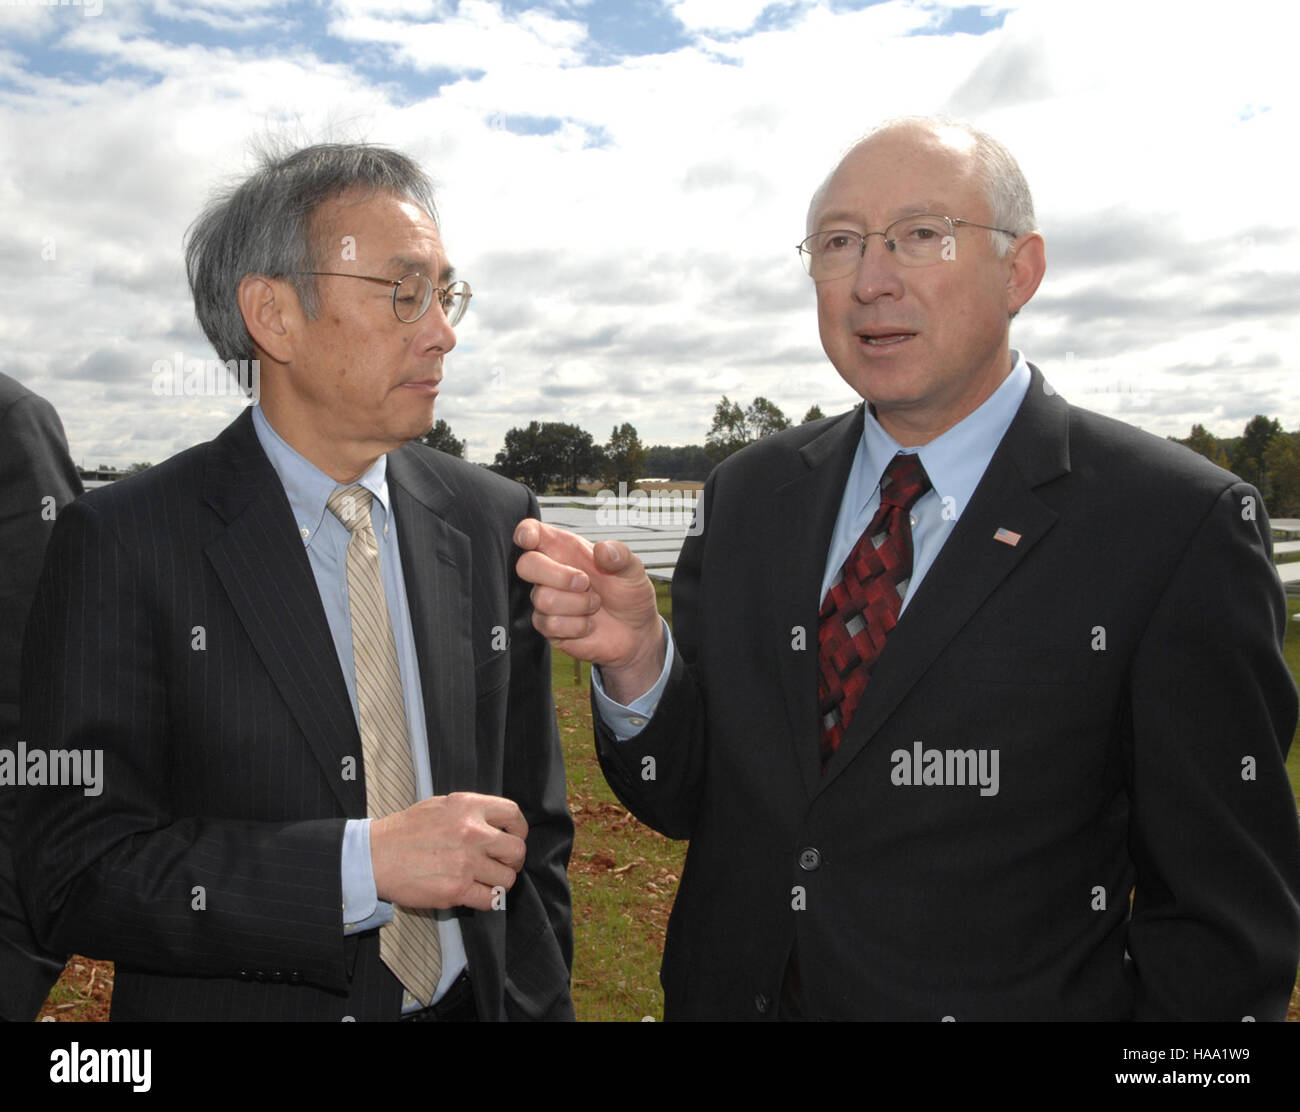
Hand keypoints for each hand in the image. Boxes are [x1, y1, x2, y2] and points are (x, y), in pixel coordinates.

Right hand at [370, 792, 526, 910]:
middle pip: (517, 850)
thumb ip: (471, 812)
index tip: (513, 837)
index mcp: (468, 806)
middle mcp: (472, 833)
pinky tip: (476, 894)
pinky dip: (488, 900)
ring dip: (500, 882)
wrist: (375, 856)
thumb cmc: (405, 831)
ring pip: (507, 879)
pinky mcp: (456, 890)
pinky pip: (490, 900)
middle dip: (513, 860)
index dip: (519, 830)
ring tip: (485, 880)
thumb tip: (496, 824)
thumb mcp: (441, 805)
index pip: (514, 815)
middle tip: (501, 864)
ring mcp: (466, 863)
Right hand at [514, 518, 664, 702]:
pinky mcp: (548, 626)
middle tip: (586, 582)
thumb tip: (602, 550)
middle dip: (557, 575)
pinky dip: (578, 625)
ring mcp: (547, 600)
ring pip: (542, 598)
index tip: (528, 539)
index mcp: (566, 549)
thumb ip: (620, 555)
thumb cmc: (629, 594)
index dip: (525, 532)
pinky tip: (589, 624)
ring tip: (596, 604)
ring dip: (578, 604)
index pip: (534, 533)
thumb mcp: (633, 569)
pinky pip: (550, 624)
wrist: (635, 632)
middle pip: (526, 565)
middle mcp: (552, 572)